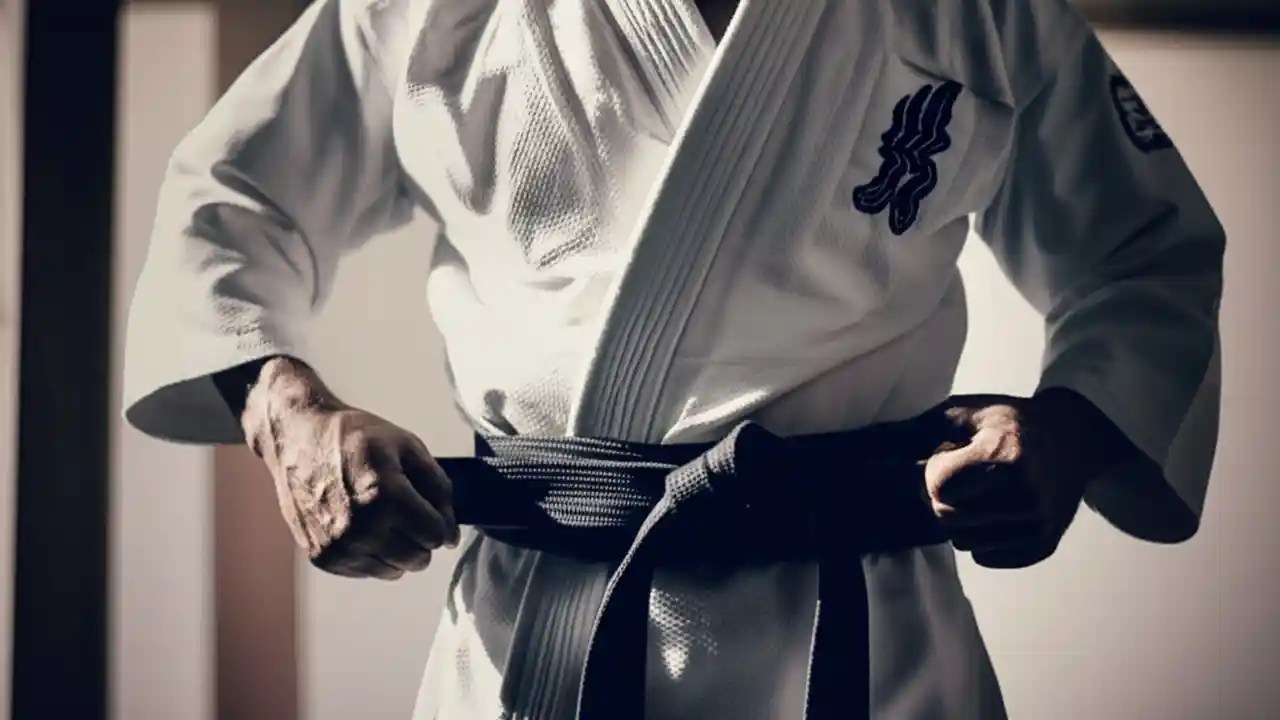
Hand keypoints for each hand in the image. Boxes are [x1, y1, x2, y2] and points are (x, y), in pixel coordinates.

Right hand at [240, 357, 459, 579]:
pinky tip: (363, 526)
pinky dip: (373, 554)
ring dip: (398, 549)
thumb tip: (451, 535)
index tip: (430, 508)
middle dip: (421, 537)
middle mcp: (360, 528)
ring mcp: (338, 547)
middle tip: (407, 511)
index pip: (437, 536)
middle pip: (418, 559)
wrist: (298, 436)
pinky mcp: (322, 557)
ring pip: (394, 571)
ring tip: (384, 517)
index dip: (441, 521)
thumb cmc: (356, 437)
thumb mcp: (408, 447)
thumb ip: (439, 489)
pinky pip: (367, 571)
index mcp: (386, 497)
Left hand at [923, 389, 1136, 568]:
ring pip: (963, 541)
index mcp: (1006, 455)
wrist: (1070, 439)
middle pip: (947, 518)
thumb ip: (909, 437)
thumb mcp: (959, 414)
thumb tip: (856, 458)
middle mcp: (1028, 495)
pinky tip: (999, 508)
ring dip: (961, 518)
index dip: (934, 472)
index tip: (947, 455)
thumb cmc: (1003, 422)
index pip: (938, 486)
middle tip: (963, 474)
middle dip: (942, 498)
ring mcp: (1038, 525)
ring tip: (983, 489)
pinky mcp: (1043, 546)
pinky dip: (981, 536)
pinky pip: (985, 556)